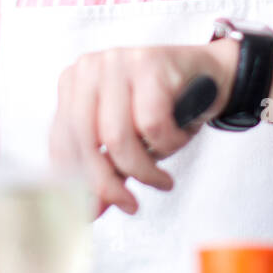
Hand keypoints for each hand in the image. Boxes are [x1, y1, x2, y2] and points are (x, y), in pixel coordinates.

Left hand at [48, 41, 236, 217]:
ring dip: (144, 170)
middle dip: (108, 183)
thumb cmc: (165, 107)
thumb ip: (107, 169)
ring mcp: (118, 61)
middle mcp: (90, 68)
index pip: (62, 141)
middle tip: (130, 205)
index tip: (93, 211)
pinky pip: (152, 124)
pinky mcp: (149, 63)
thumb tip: (91, 210)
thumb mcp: (129, 139)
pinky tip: (178, 139)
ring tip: (162, 179)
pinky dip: (168, 143)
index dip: (77, 182)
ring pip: (117, 137)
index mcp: (74, 82)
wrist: (209, 74)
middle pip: (86, 141)